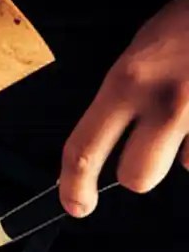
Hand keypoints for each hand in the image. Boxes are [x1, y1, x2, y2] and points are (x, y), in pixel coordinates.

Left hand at [60, 0, 188, 216]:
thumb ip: (126, 96)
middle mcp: (166, 103)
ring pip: (185, 165)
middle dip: (139, 171)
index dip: (74, 186)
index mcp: (129, 81)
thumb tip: (114, 142)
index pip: (84, 149)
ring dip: (185, 149)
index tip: (75, 203)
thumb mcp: (144, 48)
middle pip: (137, 178)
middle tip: (147, 147)